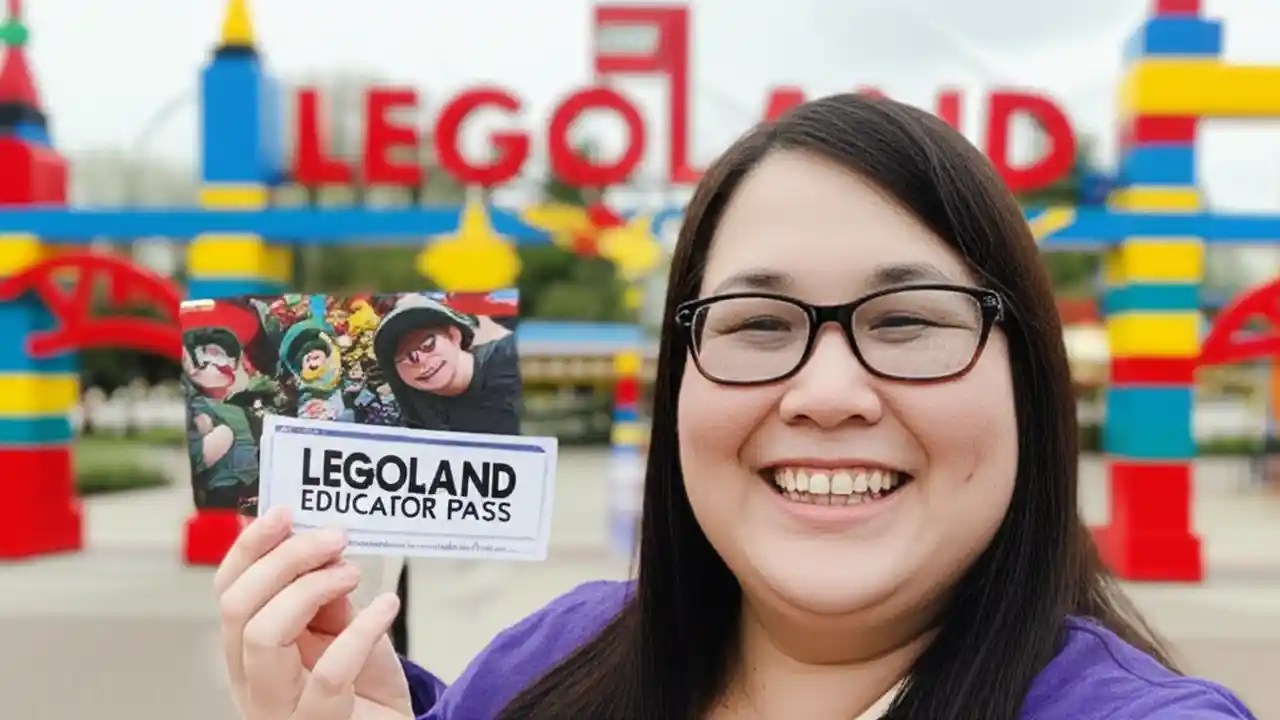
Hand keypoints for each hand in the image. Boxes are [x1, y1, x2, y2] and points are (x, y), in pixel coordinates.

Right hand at [215, 506, 413, 719]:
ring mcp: (276, 709)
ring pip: (263, 635)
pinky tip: (389, 607)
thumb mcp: (340, 627)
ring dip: (310, 589)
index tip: (286, 512)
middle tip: (335, 538)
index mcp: (248, 648)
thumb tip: (320, 549)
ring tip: (352, 573)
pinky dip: (362, 631)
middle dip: (286, 559)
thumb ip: (323, 595)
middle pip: (238, 607)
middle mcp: (249, 680)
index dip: (250, 547)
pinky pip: (328, 673)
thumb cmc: (363, 683)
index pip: (228, 591)